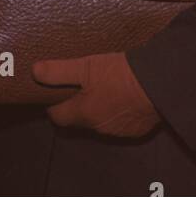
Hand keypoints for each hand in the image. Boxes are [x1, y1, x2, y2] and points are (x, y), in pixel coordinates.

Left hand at [32, 52, 160, 137]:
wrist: (160, 82)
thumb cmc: (121, 74)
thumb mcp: (87, 66)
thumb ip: (59, 71)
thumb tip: (35, 71)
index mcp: (84, 113)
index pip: (58, 117)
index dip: (54, 105)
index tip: (55, 93)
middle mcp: (99, 127)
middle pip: (79, 119)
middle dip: (77, 105)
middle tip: (80, 85)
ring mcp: (119, 130)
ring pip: (100, 121)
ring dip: (98, 108)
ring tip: (103, 86)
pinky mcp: (138, 129)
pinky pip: (121, 123)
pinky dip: (118, 112)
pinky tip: (123, 95)